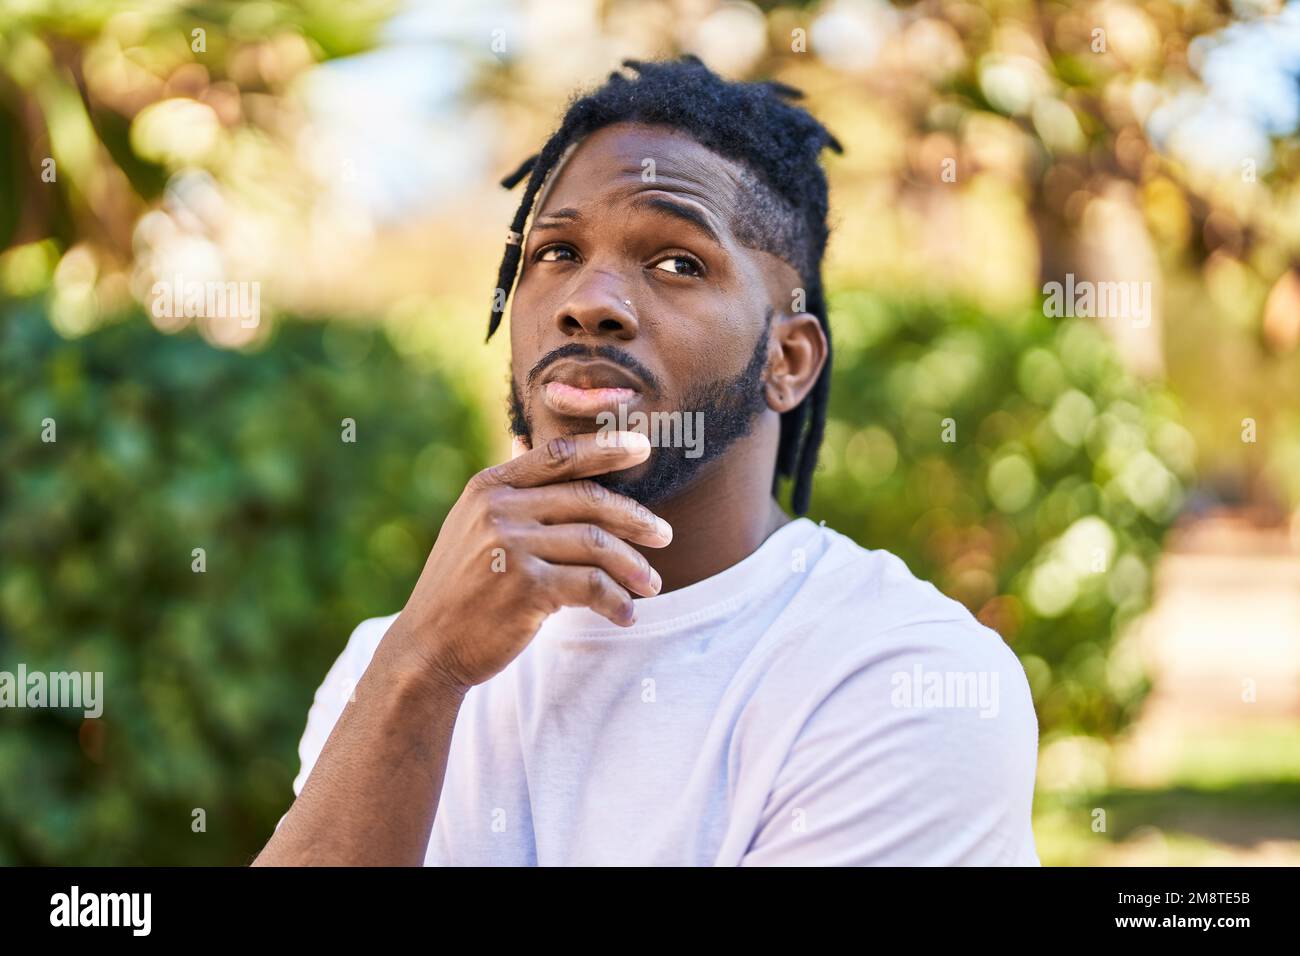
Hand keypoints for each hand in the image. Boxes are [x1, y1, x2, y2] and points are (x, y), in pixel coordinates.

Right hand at [388, 431, 672, 690]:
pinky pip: (592, 585)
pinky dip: (617, 601)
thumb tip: (525, 441)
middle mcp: (499, 510)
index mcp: (489, 487)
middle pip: (588, 499)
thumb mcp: (471, 525)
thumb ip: (507, 490)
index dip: (605, 447)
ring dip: (633, 566)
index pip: (558, 455)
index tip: (643, 447)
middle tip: (665, 534)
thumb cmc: (461, 587)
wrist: (428, 648)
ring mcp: (511, 548)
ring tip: (652, 584)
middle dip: (635, 517)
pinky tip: (627, 614)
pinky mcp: (525, 588)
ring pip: (597, 544)